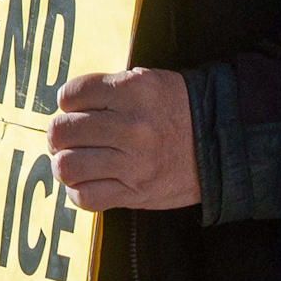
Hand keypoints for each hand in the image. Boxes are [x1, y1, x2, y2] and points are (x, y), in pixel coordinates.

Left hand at [47, 67, 198, 211]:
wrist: (222, 144)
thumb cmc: (178, 110)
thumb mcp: (147, 82)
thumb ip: (108, 90)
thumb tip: (66, 105)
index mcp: (132, 90)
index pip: (71, 94)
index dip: (67, 102)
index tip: (75, 109)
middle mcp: (131, 125)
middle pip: (63, 131)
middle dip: (59, 135)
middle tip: (66, 139)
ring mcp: (134, 162)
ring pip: (68, 166)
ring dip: (64, 164)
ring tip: (74, 161)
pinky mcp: (136, 192)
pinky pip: (86, 197)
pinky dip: (78, 192)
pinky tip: (87, 183)